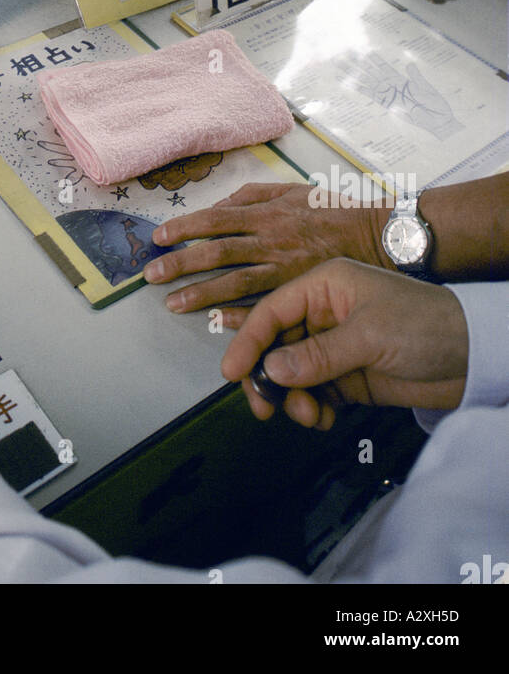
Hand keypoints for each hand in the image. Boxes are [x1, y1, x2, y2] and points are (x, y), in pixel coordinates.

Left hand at [144, 181, 383, 310]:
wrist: (377, 235)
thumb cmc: (331, 210)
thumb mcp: (291, 190)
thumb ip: (252, 196)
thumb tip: (218, 206)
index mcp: (267, 213)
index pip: (216, 219)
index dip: (184, 228)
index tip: (159, 238)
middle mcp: (272, 240)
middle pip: (218, 252)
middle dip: (182, 263)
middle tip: (152, 275)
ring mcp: (285, 269)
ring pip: (236, 283)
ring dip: (201, 294)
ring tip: (173, 303)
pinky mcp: (299, 292)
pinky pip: (265, 305)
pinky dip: (240, 315)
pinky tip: (217, 322)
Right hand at [220, 258, 468, 429]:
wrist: (473, 357)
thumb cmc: (426, 326)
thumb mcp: (369, 336)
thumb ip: (318, 355)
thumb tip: (271, 369)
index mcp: (325, 286)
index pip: (273, 311)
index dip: (248, 340)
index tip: (232, 372)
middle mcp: (324, 313)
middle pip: (275, 345)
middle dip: (268, 377)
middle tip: (265, 408)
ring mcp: (334, 346)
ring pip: (291, 374)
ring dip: (292, 398)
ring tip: (309, 416)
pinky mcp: (346, 377)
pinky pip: (312, 394)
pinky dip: (311, 409)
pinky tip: (323, 419)